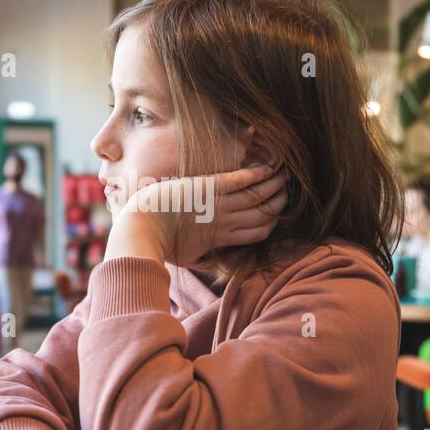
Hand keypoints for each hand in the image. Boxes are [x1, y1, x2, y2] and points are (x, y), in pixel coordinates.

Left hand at [106, 165, 288, 266]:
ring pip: (256, 196)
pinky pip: (239, 181)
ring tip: (283, 176)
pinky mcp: (208, 187)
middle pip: (262, 213)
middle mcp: (224, 221)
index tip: (277, 214)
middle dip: (278, 202)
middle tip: (287, 192)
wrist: (142, 229)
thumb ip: (201, 255)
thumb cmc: (158, 244)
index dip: (271, 222)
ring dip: (272, 185)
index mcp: (220, 239)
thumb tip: (208, 262)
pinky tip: (267, 167)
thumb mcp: (185, 256)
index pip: (257, 232)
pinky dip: (256, 174)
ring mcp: (217, 204)